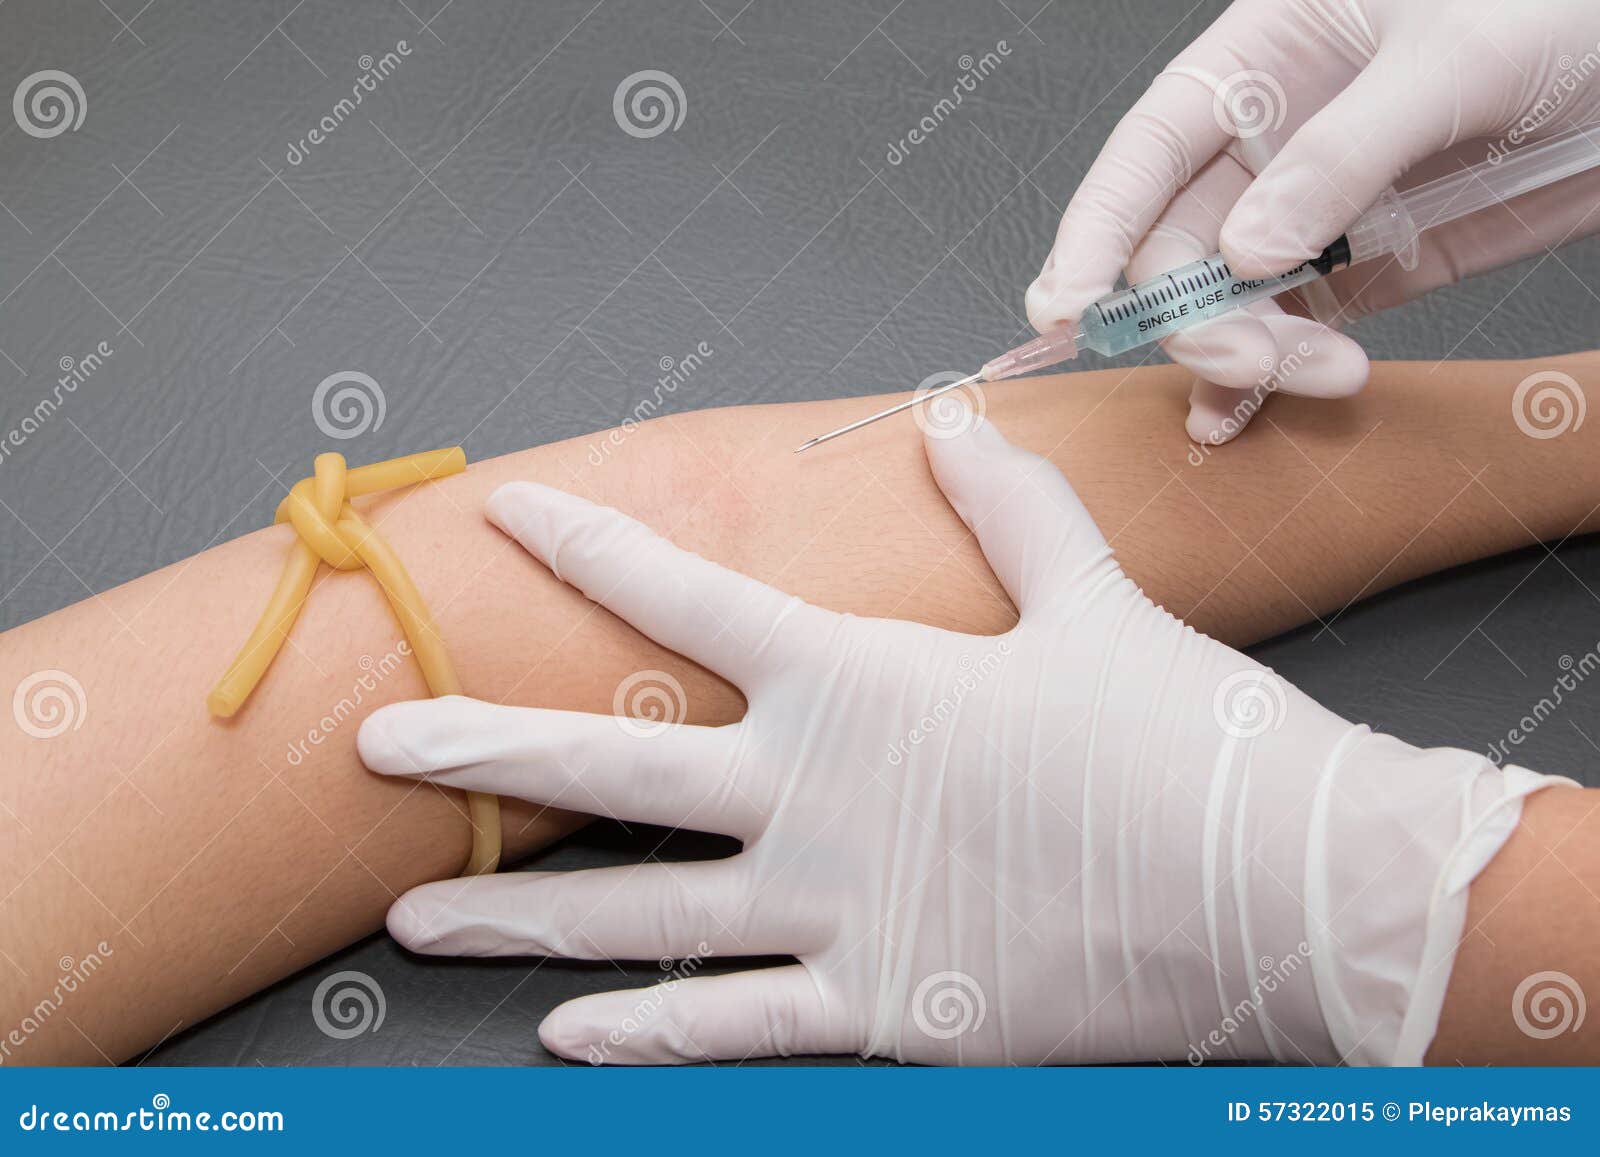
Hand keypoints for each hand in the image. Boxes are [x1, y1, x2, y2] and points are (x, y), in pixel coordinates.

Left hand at [359, 418, 1558, 1064]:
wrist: (1275, 885)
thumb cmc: (1178, 734)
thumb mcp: (1091, 601)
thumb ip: (1007, 506)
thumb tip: (947, 412)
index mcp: (858, 679)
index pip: (690, 596)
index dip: (591, 547)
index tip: (511, 515)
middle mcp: (816, 793)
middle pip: (610, 766)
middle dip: (481, 750)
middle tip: (376, 742)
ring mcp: (836, 910)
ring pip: (638, 917)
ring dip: (518, 920)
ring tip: (408, 921)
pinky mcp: (882, 1006)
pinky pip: (734, 1027)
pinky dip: (646, 1036)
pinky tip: (565, 1040)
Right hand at [1028, 0, 1599, 443]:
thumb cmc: (1558, 3)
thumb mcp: (1454, 57)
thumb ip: (1342, 153)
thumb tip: (1250, 250)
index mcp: (1266, 57)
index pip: (1150, 148)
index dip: (1098, 227)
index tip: (1071, 304)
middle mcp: (1270, 138)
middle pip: (1178, 243)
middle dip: (1195, 312)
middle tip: (1244, 357)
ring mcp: (1312, 208)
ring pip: (1227, 299)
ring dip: (1242, 354)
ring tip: (1309, 375)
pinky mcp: (1365, 264)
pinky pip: (1288, 327)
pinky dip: (1261, 379)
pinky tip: (1241, 415)